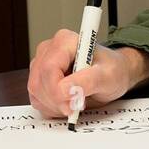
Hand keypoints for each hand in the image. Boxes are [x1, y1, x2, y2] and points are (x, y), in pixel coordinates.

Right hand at [27, 30, 148, 118]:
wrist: (113, 75)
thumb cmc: (112, 70)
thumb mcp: (108, 76)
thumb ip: (88, 81)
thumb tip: (65, 89)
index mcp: (65, 41)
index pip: (49, 68)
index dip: (56, 91)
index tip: (72, 105)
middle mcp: (49, 49)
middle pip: (39, 82)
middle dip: (57, 101)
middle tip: (77, 106)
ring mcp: (41, 64)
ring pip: (35, 92)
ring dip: (54, 106)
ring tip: (75, 102)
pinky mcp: (39, 79)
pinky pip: (36, 99)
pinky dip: (51, 108)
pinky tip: (67, 103)